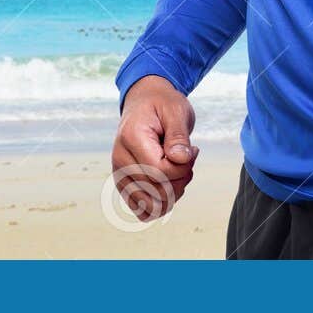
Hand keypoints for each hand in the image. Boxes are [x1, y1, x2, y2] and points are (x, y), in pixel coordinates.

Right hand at [112, 75, 198, 220]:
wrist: (144, 102)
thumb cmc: (161, 105)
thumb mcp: (176, 111)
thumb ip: (178, 136)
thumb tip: (180, 159)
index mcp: (130, 139)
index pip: (160, 172)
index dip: (183, 169)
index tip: (192, 151)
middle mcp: (120, 160)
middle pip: (156, 192)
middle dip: (181, 180)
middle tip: (187, 159)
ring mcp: (120, 174)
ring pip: (150, 207)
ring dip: (173, 195)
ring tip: (178, 172)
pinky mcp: (124, 184)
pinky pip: (142, 210)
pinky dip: (161, 204)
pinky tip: (169, 183)